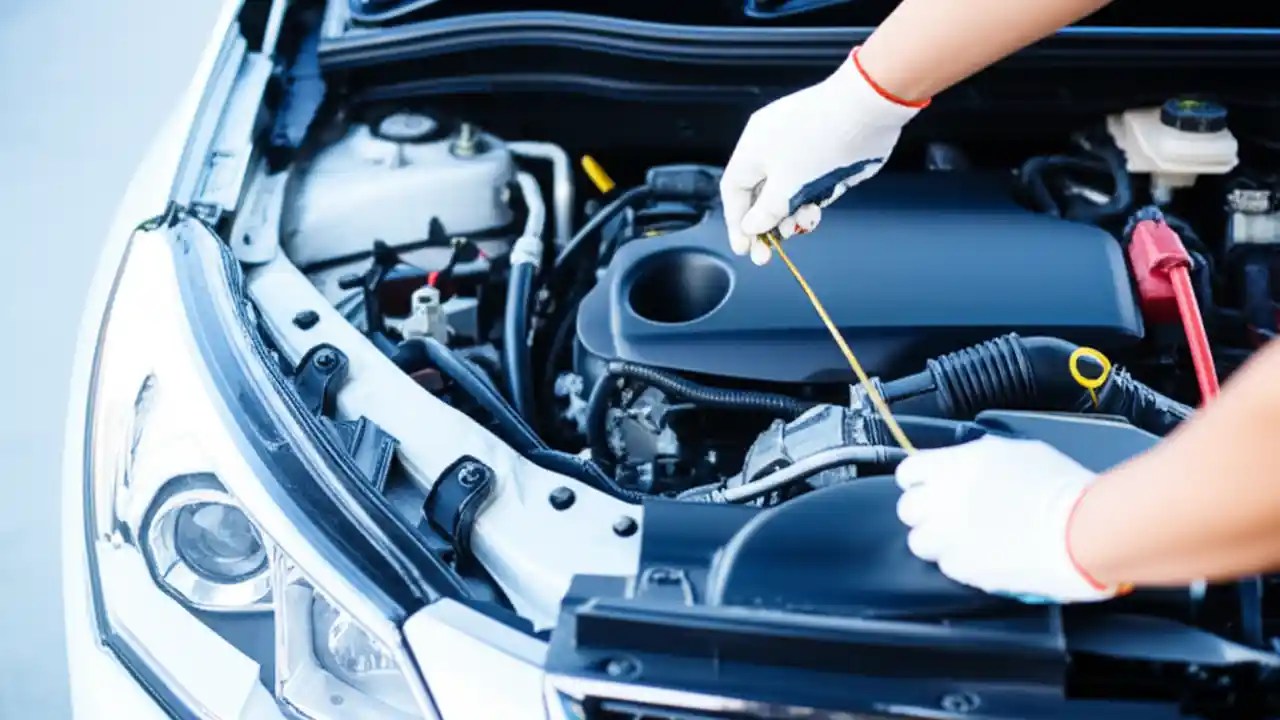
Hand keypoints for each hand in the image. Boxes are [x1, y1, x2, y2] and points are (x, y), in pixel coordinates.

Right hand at [720, 49, 923, 264]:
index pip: (734, 191)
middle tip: (768, 253)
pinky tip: (816, 210)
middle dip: (765, 225)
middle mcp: (773, 148)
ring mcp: (800, 151)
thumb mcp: (787, 184)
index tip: (745, 248)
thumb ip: (767, 210)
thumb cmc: (821, 138)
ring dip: (791, 215)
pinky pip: (810, 187)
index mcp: (753, 147)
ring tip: (801, 224)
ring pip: (787, 194)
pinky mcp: (824, 157)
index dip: (736, 222)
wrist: (868, 109)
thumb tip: (752, 226)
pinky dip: (811, 202)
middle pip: (760, 195)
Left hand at [895, 435, 1119, 602]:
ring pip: (919, 542)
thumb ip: (981, 457)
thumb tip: (970, 461)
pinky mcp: (963, 568)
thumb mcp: (1020, 453)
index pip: (908, 472)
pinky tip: (987, 556)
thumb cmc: (1063, 487)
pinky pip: (947, 566)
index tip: (931, 487)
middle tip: (950, 515)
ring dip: (938, 540)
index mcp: (955, 465)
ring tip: (967, 540)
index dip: (920, 481)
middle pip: (908, 508)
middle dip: (926, 512)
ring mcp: (950, 536)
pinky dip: (962, 563)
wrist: (1083, 530)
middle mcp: (944, 499)